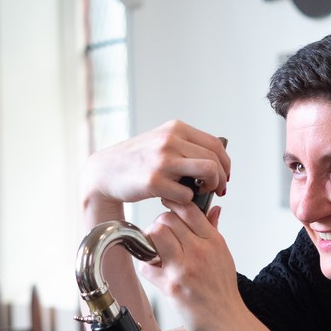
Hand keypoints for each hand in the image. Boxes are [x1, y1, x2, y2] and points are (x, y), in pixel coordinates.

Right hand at [81, 119, 229, 212]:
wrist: (105, 172)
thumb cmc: (136, 161)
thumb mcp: (160, 141)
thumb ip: (185, 145)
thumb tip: (216, 158)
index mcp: (175, 129)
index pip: (215, 144)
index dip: (225, 164)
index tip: (224, 177)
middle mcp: (170, 140)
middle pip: (215, 160)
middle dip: (221, 179)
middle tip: (216, 191)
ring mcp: (162, 160)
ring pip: (208, 172)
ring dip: (209, 188)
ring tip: (198, 193)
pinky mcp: (154, 181)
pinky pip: (187, 195)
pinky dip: (186, 201)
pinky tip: (174, 199)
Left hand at [140, 199, 246, 330]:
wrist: (228, 322)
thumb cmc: (224, 292)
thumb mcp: (224, 257)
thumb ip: (214, 231)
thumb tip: (213, 210)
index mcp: (214, 242)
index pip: (189, 209)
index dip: (173, 204)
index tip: (167, 208)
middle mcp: (200, 252)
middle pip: (167, 219)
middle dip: (159, 226)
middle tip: (160, 238)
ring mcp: (185, 268)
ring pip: (155, 235)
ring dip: (150, 242)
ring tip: (156, 252)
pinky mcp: (172, 286)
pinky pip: (147, 265)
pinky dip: (147, 267)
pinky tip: (157, 272)